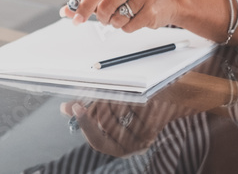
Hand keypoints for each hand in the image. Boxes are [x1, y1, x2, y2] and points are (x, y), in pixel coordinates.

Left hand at [60, 0, 178, 31]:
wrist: (170, 0)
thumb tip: (66, 9)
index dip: (83, 5)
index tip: (75, 18)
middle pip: (105, 6)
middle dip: (102, 17)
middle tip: (106, 18)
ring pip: (117, 19)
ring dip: (116, 23)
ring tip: (126, 14)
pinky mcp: (153, 10)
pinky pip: (129, 27)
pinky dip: (128, 27)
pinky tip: (136, 18)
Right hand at [61, 95, 185, 157]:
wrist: (172, 101)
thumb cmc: (138, 107)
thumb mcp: (111, 113)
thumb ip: (89, 114)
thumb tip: (65, 108)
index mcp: (121, 148)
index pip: (98, 142)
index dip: (86, 125)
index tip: (75, 107)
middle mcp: (134, 146)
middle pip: (106, 123)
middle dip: (99, 104)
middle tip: (99, 91)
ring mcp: (147, 135)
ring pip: (118, 112)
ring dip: (114, 97)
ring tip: (120, 92)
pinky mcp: (156, 119)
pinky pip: (131, 104)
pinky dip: (127, 94)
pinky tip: (132, 93)